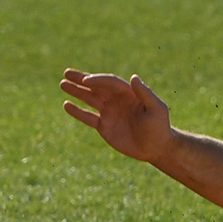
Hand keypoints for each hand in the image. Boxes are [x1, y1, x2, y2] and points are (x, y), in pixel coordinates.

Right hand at [61, 69, 175, 162]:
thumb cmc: (160, 127)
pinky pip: (87, 117)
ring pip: (89, 99)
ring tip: (62, 84)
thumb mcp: (156, 109)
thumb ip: (145, 93)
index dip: (98, 80)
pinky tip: (66, 105)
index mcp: (128, 93)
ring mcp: (109, 113)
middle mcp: (116, 100)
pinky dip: (77, 111)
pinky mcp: (104, 126)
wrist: (156, 148)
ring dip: (76, 92)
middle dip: (81, 80)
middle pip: (96, 87)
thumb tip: (133, 77)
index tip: (86, 81)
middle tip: (66, 73)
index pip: (109, 82)